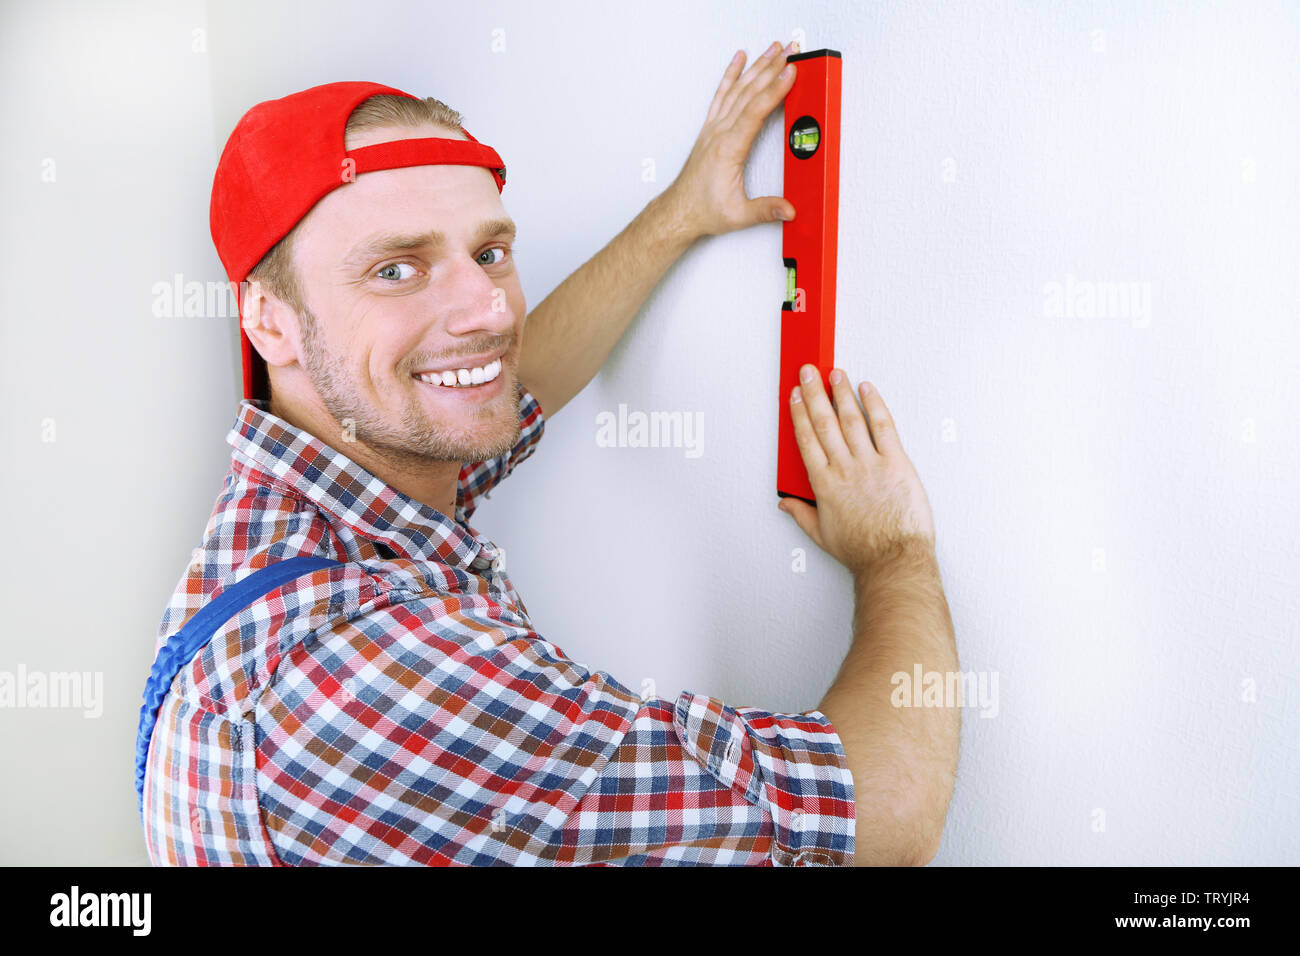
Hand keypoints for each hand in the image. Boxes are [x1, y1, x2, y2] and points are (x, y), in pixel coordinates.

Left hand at [663, 40, 799, 238]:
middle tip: (791, 50)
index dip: (775, 90)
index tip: (791, 72)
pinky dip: (731, 74)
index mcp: (728, 149)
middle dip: (772, 68)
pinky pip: (722, 94)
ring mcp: (713, 128)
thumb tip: (788, 209)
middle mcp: (719, 133)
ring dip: (757, 66)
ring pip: (737, 89)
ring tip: (774, 48)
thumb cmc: (704, 210)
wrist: (680, 210)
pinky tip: (739, 59)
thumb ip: (765, 210)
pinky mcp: (710, 128)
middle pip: (749, 92)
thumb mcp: (739, 215)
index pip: (755, 111)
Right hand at [780, 366, 936, 574]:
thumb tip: (786, 504)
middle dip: (814, 393)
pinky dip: (874, 405)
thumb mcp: (821, 535)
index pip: (807, 439)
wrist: (893, 558)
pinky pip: (884, 427)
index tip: (795, 397)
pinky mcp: (896, 463)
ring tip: (835, 374)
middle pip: (824, 422)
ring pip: (851, 420)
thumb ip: (801, 514)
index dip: (799, 413)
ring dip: (841, 393)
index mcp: (825, 484)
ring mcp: (871, 464)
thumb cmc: (863, 550)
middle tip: (809, 372)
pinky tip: (866, 390)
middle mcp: (845, 469)